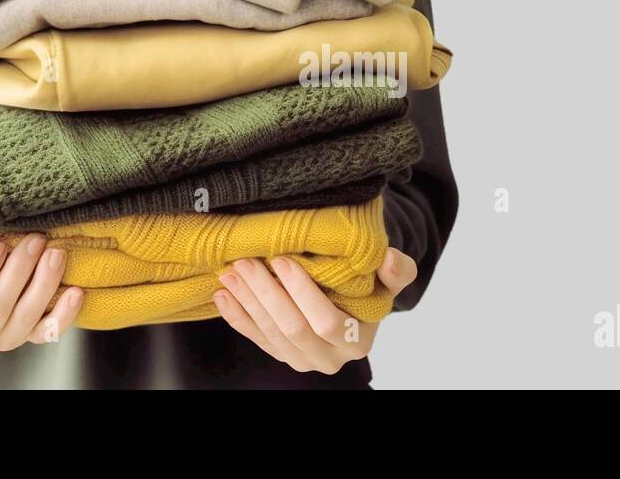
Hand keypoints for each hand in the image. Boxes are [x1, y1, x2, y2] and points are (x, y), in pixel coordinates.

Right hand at [0, 236, 82, 353]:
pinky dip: (66, 313)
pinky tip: (77, 290)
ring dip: (45, 284)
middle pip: (2, 306)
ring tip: (55, 252)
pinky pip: (52, 330)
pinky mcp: (32, 334)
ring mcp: (8, 338)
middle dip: (19, 272)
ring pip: (29, 316)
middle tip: (33, 239)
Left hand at [213, 248, 416, 374]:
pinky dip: (237, 318)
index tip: (282, 259)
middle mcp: (330, 358)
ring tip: (231, 272)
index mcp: (357, 341)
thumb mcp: (390, 277)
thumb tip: (389, 260)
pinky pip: (256, 339)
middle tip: (246, 262)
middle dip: (265, 294)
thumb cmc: (371, 286)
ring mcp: (303, 360)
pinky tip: (223, 296)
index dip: (302, 292)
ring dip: (247, 302)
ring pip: (270, 333)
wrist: (354, 304)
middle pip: (292, 328)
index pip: (326, 322)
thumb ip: (397, 271)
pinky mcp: (282, 356)